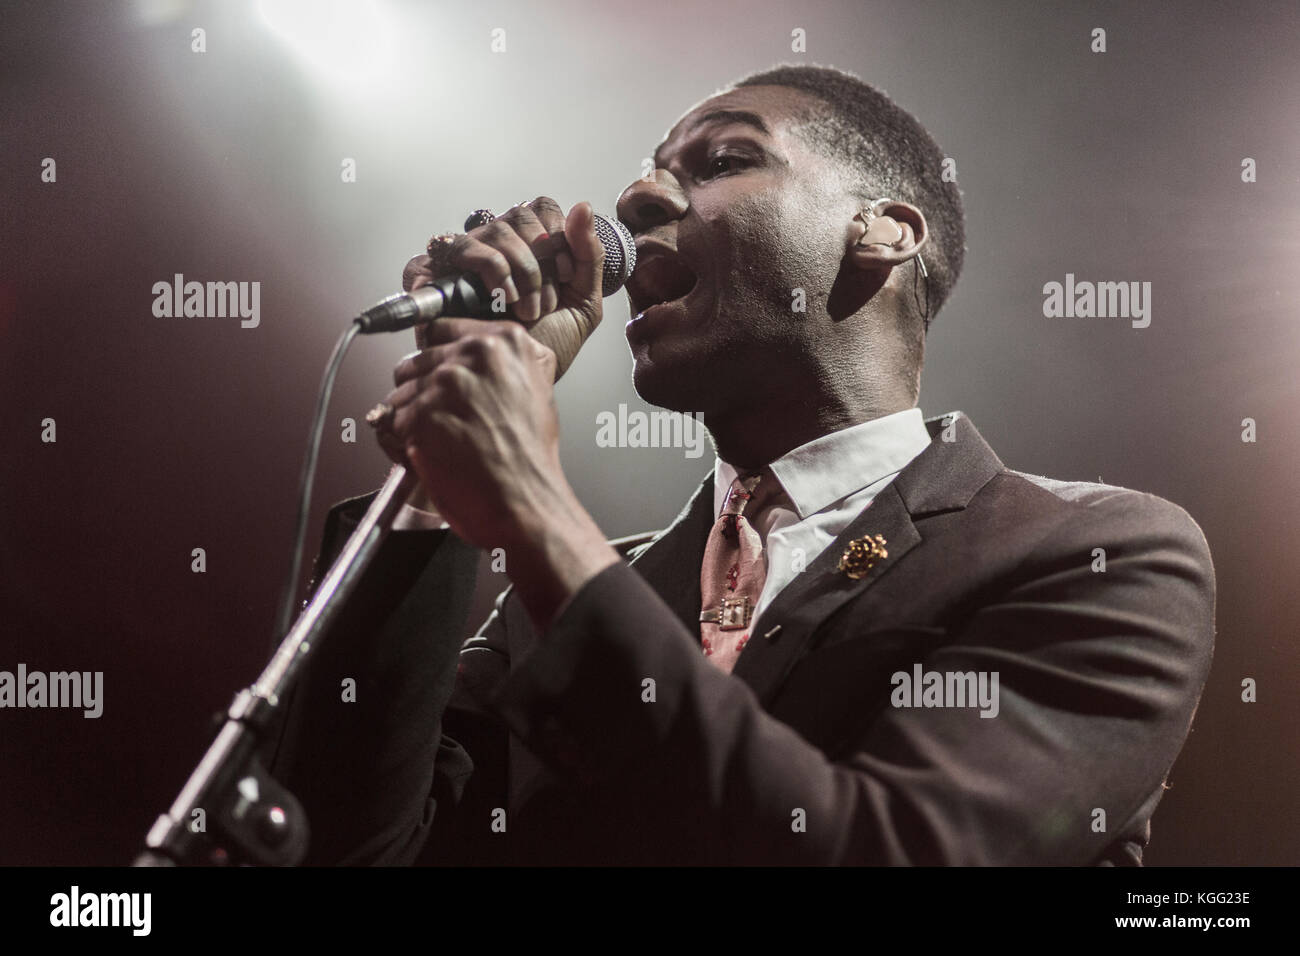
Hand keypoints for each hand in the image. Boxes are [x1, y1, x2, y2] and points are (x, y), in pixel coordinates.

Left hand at [381, 316, 560, 548]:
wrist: (525, 501)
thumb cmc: (531, 458)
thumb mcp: (537, 389)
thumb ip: (505, 362)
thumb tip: (471, 354)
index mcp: (506, 342)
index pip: (443, 328)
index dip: (437, 355)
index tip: (438, 370)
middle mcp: (474, 356)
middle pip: (416, 360)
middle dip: (422, 390)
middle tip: (446, 419)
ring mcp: (446, 385)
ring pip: (401, 392)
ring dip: (412, 417)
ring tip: (444, 440)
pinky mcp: (422, 416)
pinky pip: (393, 421)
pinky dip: (406, 440)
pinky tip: (435, 452)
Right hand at [399, 198, 605, 378]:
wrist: (517, 382)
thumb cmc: (546, 347)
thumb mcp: (583, 303)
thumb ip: (590, 256)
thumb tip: (583, 206)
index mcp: (527, 245)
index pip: (542, 208)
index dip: (560, 237)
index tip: (568, 275)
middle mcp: (494, 245)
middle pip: (518, 216)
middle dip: (541, 261)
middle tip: (546, 302)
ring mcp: (464, 258)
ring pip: (492, 231)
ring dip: (519, 270)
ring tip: (526, 309)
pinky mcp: (436, 276)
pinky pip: (453, 247)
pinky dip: (488, 268)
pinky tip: (501, 298)